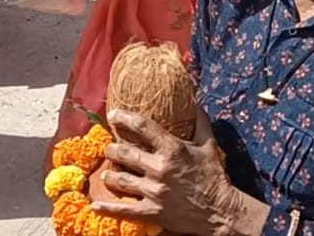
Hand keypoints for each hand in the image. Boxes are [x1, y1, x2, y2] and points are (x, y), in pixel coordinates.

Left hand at [93, 109, 263, 235]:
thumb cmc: (213, 175)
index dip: (125, 118)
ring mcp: (153, 192)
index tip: (114, 115)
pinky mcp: (151, 212)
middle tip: (109, 148)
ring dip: (110, 175)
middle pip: (124, 154)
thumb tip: (194, 102)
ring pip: (120, 181)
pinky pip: (123, 210)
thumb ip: (200, 122)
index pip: (144, 127)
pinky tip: (95, 205)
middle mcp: (159, 169)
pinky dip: (107, 208)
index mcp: (173, 149)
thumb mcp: (209, 145)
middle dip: (112, 149)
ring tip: (107, 172)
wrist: (218, 209)